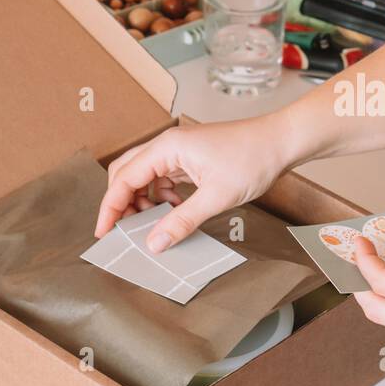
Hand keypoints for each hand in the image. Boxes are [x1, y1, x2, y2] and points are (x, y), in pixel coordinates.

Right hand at [95, 113, 297, 251]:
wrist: (281, 142)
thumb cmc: (253, 159)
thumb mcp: (216, 197)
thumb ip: (181, 221)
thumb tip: (154, 243)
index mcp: (167, 148)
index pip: (123, 179)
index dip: (110, 208)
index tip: (104, 233)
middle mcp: (167, 145)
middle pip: (127, 174)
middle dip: (121, 203)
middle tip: (124, 232)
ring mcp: (179, 151)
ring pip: (145, 177)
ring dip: (143, 201)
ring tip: (151, 226)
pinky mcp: (191, 157)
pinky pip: (164, 178)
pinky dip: (161, 196)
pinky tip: (173, 211)